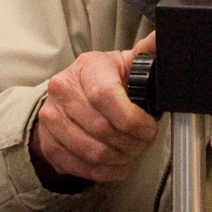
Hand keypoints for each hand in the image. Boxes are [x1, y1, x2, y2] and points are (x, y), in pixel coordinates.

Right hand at [30, 32, 158, 185]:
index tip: (149, 128)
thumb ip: (147, 54)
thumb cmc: (105, 80)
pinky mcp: (48, 143)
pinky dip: (105, 172)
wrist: (70, 95)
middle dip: (132, 143)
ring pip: (92, 151)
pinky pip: (80, 167)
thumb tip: (163, 39)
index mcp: (86, 67)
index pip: (105, 96)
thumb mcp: (126, 63)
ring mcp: (51, 117)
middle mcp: (63, 89)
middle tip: (144, 143)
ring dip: (119, 158)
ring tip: (131, 152)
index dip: (132, 119)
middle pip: (101, 128)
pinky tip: (117, 164)